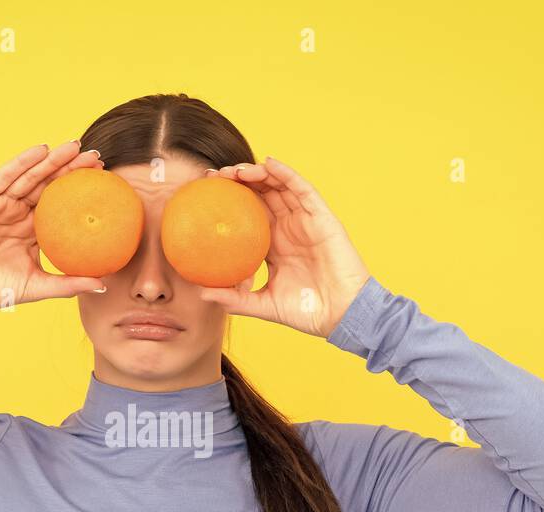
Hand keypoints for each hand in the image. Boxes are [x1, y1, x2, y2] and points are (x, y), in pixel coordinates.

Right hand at [0, 140, 107, 313]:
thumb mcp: (39, 286)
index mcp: (33, 230)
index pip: (61, 205)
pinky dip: (23, 162)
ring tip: (74, 147)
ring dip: (52, 160)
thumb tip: (102, 284)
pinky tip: (41, 150)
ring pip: (31, 176)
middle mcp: (19, 213)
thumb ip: (68, 283)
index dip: (80, 192)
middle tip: (96, 158)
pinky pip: (5, 176)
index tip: (104, 182)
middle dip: (72, 169)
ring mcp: (1, 204)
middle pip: (49, 185)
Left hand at [196, 157, 372, 337]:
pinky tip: (269, 163)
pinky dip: (286, 175)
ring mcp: (305, 221)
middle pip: (260, 195)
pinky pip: (302, 190)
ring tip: (236, 170)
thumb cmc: (306, 312)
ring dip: (258, 173)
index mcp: (273, 246)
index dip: (228, 203)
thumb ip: (235, 299)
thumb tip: (202, 293)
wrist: (341, 315)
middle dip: (238, 181)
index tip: (205, 196)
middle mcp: (288, 229)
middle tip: (214, 177)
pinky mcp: (322, 218)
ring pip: (279, 187)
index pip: (247, 216)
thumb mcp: (263, 305)